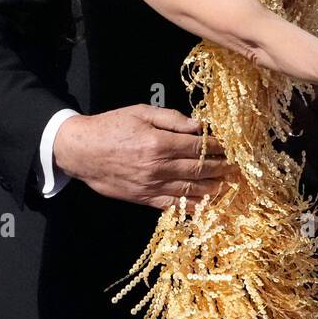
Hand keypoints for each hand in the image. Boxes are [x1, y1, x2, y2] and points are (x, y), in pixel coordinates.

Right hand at [52, 105, 236, 213]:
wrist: (81, 151)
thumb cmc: (111, 127)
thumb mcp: (141, 113)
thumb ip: (171, 119)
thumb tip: (198, 125)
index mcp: (159, 143)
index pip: (197, 147)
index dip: (217, 147)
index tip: (229, 147)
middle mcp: (158, 167)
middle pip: (198, 170)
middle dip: (221, 169)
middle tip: (236, 168)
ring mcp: (152, 186)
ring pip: (190, 190)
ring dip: (212, 189)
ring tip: (227, 186)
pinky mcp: (144, 199)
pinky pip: (173, 205)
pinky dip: (191, 205)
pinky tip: (204, 203)